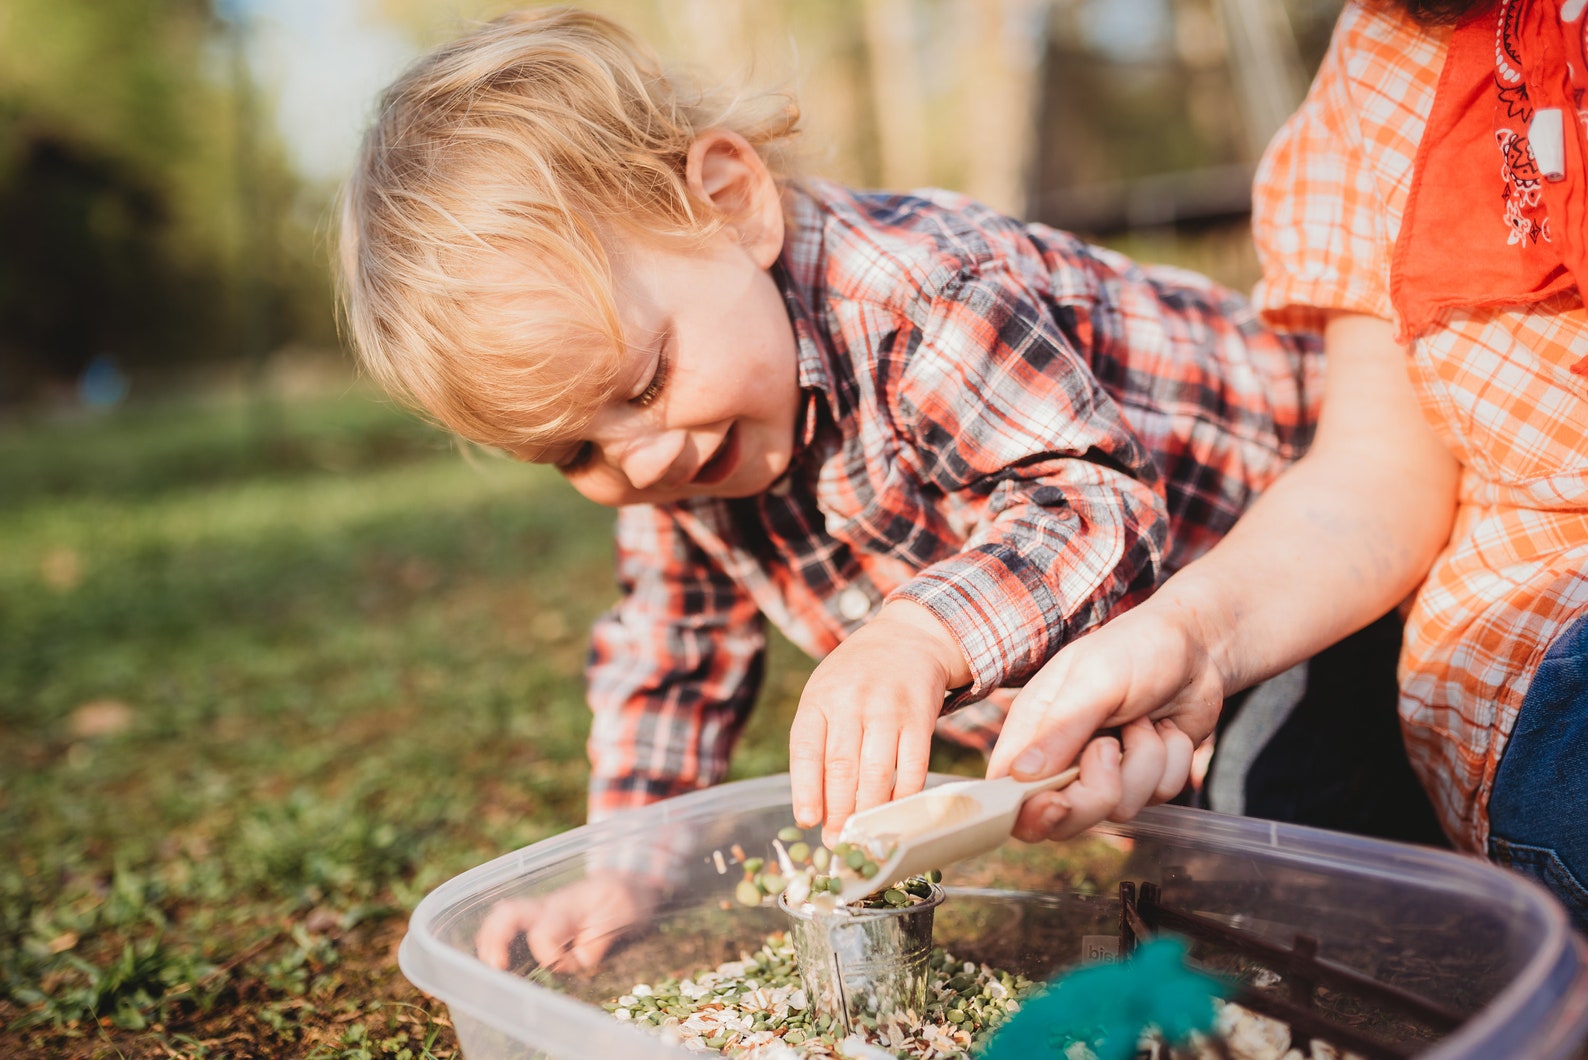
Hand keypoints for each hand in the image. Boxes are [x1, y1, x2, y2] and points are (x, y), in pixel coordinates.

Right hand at [475, 871, 660, 973]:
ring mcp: (540, 912)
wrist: (628, 880)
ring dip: (488, 941)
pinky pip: (507, 924)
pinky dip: (493, 940)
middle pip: (509, 913)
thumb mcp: (625, 916)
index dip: (554, 956)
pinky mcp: (539, 920)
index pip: (546, 932)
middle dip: (496, 939)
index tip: (573, 965)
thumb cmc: (626, 899)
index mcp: (569, 908)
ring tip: (486, 968)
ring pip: (502, 916)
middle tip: (495, 967)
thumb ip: (601, 938)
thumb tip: (578, 960)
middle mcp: (547, 908)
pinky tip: (491, 960)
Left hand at [788, 600, 970, 841]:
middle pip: (841, 767)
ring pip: (877, 772)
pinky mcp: (920, 718)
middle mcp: (852, 701)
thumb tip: (814, 805)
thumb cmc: (855, 679)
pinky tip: (894, 814)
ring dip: (868, 811)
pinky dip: (903, 797)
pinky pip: (913, 767)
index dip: (805, 789)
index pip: (806, 748)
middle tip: (835, 842)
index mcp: (819, 698)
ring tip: (861, 836)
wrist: (907, 639)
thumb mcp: (824, 695)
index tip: (807, 821)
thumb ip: (817, 740)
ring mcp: (889, 709)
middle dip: (837, 811)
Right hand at [987, 600, 1222, 840]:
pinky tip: (1166, 730)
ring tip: (1143, 721)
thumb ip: (1061, 727)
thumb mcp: (1095, 679)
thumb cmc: (1136, 649)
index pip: (1007, 790)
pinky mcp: (1142, 778)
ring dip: (1144, 763)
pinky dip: (1171, 764)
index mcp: (1034, 728)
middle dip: (1096, 792)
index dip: (1025, 811)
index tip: (1057, 802)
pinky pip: (1157, 798)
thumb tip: (1021, 775)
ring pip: (1118, 810)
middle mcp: (1063, 756)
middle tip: (1110, 748)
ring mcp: (1104, 771)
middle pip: (1061, 819)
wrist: (1197, 646)